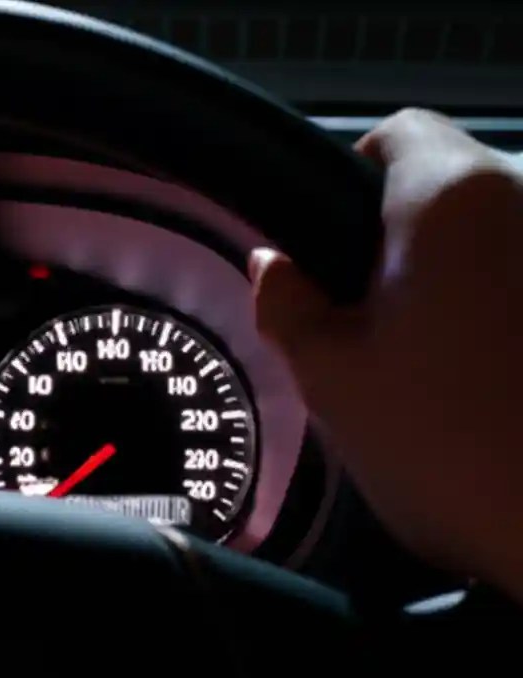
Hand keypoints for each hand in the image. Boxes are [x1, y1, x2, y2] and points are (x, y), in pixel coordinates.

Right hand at [249, 109, 521, 600]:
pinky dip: (495, 315)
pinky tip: (478, 385)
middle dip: (398, 243)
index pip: (393, 134)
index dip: (345, 178)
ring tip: (426, 366)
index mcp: (452, 202)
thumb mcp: (331, 379)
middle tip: (362, 321)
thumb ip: (287, 306)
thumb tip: (272, 268)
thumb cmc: (450, 450)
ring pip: (490, 242)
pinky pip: (517, 284)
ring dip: (452, 283)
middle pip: (446, 189)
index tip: (325, 242)